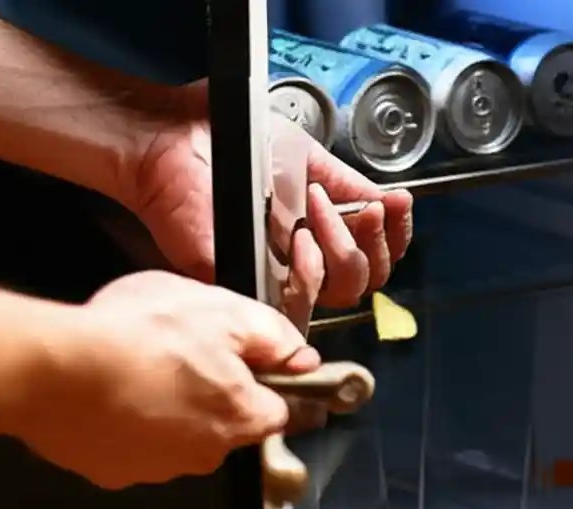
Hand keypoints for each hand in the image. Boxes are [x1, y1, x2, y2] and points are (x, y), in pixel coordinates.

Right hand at [15, 270, 320, 490]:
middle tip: (180, 354)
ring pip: (178, 437)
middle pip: (225, 424)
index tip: (240, 359)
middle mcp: (205, 455)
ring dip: (166, 409)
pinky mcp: (111, 473)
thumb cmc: (139, 335)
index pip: (276, 409)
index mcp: (240, 418)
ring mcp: (155, 470)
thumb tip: (302, 359)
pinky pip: (130, 447)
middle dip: (210, 394)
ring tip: (136, 369)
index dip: (262, 381)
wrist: (51, 370)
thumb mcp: (220, 311)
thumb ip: (271, 336)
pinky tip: (107, 393)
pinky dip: (125, 424)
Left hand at [122, 81, 413, 308]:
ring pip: (345, 291)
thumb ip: (348, 185)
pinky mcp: (251, 287)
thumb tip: (389, 202)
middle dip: (372, 239)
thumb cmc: (227, 142)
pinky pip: (300, 301)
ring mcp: (280, 274)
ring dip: (343, 245)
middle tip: (358, 207)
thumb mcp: (307, 155)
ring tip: (315, 205)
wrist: (175, 143)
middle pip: (369, 278)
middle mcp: (306, 255)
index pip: (379, 251)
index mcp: (322, 226)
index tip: (394, 203)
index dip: (397, 234)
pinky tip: (300, 234)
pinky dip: (312, 267)